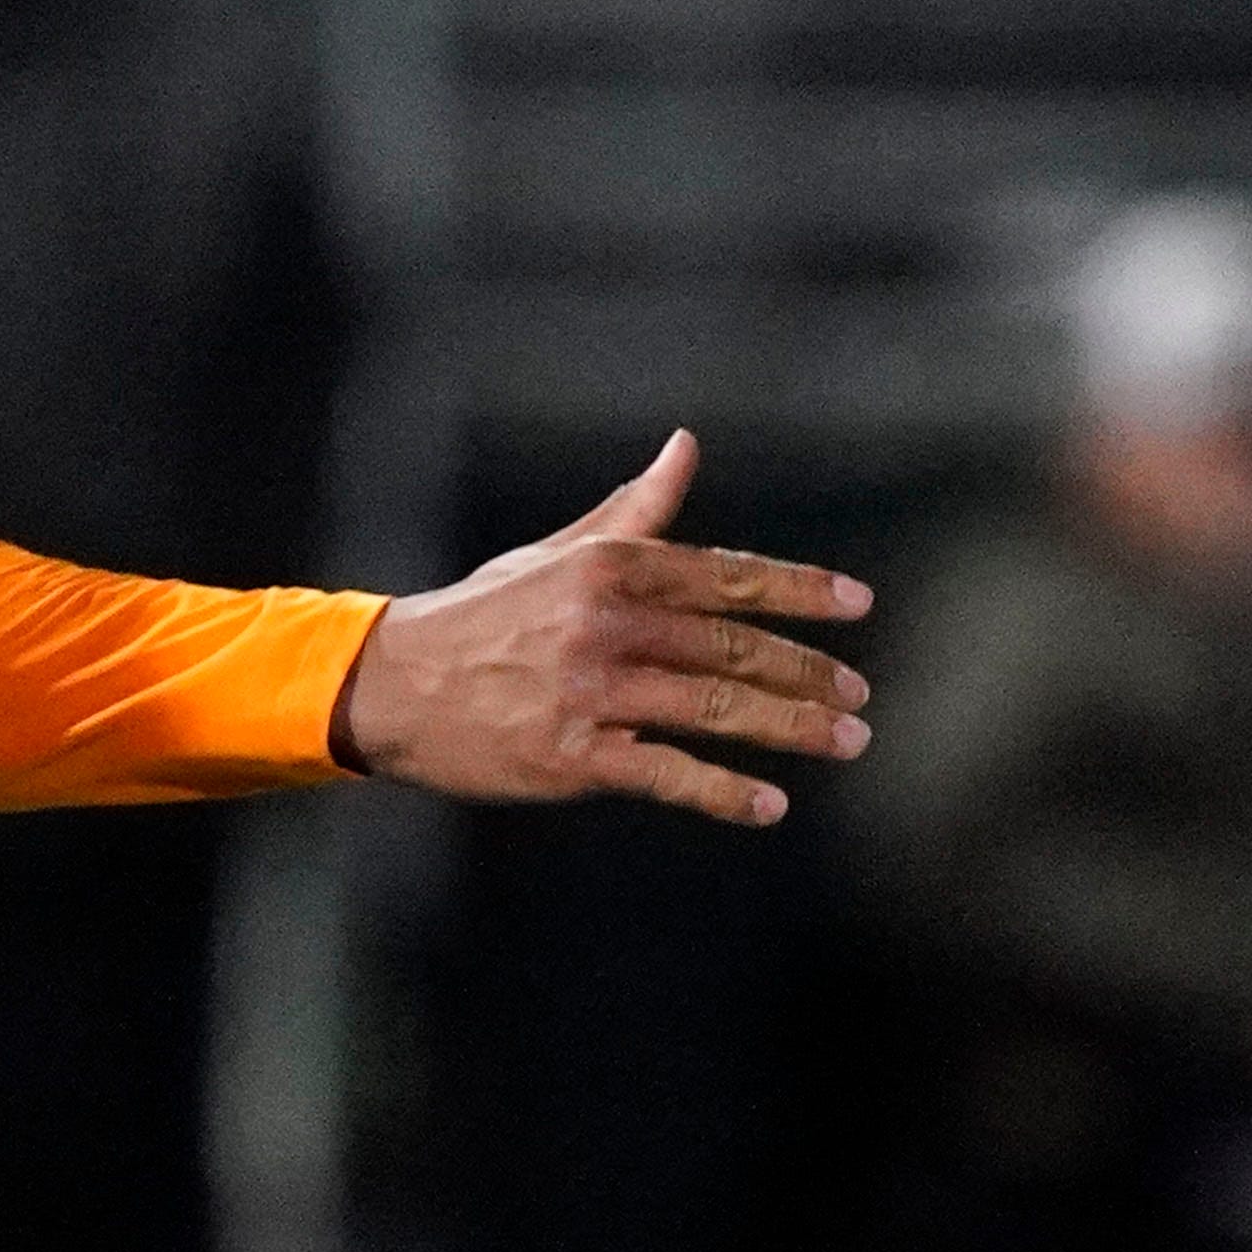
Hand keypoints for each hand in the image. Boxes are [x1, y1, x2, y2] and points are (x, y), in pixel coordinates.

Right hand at [330, 430, 870, 825]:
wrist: (392, 686)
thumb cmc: (481, 616)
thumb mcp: (556, 554)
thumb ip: (634, 511)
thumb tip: (686, 445)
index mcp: (607, 569)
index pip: (725, 577)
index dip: (799, 591)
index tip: (859, 605)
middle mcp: (604, 625)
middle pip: (732, 648)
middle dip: (808, 673)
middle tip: (860, 696)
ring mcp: (589, 693)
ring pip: (715, 709)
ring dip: (791, 729)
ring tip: (846, 741)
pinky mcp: (571, 756)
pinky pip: (667, 774)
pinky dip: (723, 792)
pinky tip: (769, 806)